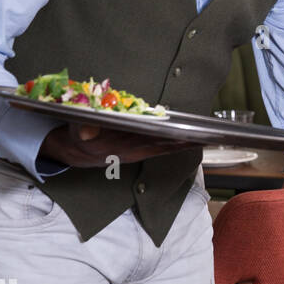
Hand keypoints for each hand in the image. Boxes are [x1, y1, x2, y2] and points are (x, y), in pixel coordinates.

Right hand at [39, 123, 192, 167]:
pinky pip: (161, 150)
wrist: (77, 153)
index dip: (167, 137)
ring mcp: (137, 152)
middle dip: (183, 141)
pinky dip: (176, 146)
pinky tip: (190, 142)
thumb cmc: (80, 137)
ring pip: (165, 148)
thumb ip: (83, 129)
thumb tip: (88, 131)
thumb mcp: (78, 131)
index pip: (149, 140)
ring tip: (204, 139)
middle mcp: (132, 150)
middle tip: (206, 137)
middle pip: (162, 145)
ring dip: (184, 144)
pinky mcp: (139, 153)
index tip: (185, 135)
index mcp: (120, 145)